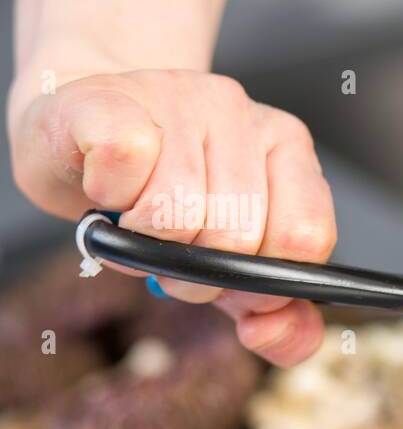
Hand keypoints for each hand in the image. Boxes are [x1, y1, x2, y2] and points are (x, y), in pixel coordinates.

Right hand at [9, 69, 335, 364]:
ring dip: (144, 239)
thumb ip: (276, 314)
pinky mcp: (113, 96)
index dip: (261, 282)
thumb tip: (268, 332)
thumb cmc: (158, 198)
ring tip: (134, 218)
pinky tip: (107, 186)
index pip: (304, 237)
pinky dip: (108, 196)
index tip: (229, 281)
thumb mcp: (232, 259)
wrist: (73, 137)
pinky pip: (126, 163)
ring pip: (177, 212)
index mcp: (287, 149)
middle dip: (195, 272)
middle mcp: (242, 114)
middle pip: (237, 237)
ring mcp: (179, 96)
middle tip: (170, 250)